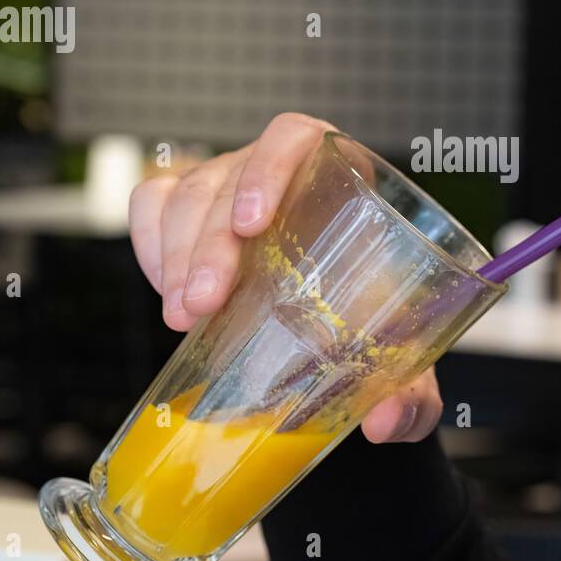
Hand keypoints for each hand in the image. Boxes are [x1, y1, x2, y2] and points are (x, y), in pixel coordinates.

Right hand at [127, 112, 442, 442]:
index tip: (251, 225)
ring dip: (176, 255)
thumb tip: (385, 424)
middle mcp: (278, 174)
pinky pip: (151, 205)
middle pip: (228, 177)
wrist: (339, 333)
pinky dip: (148, 244)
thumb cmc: (375, 322)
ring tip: (184, 318)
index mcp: (337, 178)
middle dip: (208, 244)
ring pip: (184, 195)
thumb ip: (412, 393)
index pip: (294, 136)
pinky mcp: (187, 211)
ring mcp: (226, 186)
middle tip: (203, 306)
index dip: (267, 168)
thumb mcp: (403, 358)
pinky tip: (167, 291)